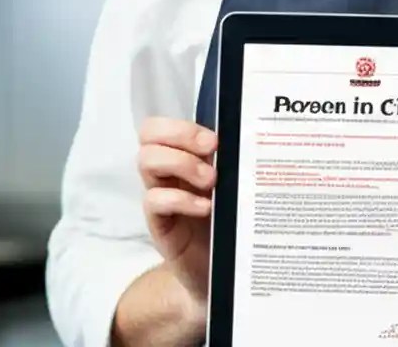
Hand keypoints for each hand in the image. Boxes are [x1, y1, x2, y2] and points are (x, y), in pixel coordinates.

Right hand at [137, 116, 217, 300]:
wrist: (226, 271)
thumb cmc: (231, 221)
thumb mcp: (234, 187)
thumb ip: (234, 162)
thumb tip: (251, 136)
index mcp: (184, 157)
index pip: (160, 127)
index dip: (181, 126)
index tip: (213, 140)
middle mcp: (167, 173)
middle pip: (149, 136)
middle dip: (180, 135)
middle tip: (212, 150)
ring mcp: (160, 197)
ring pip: (146, 161)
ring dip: (181, 163)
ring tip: (211, 181)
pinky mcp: (159, 224)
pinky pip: (154, 201)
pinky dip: (180, 199)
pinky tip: (205, 208)